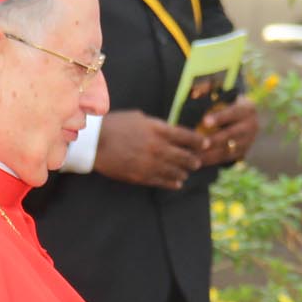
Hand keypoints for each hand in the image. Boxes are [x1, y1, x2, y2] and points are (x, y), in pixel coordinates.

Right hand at [92, 110, 206, 189]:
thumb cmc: (115, 125)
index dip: (199, 141)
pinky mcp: (141, 176)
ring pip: (176, 171)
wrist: (95, 142)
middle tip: (197, 161)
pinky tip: (177, 183)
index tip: (206, 144)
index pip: (186, 136)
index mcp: (157, 130)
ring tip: (186, 172)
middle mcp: (158, 147)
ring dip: (184, 172)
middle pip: (185, 156)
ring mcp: (150, 163)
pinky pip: (163, 181)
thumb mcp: (139, 118)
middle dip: (194, 160)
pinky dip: (172, 182)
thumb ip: (157, 125)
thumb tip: (170, 130)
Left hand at [198, 97, 257, 166]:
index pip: (234, 112)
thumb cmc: (225, 102)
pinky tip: (198, 160)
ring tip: (193, 155)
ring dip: (210, 154)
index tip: (205, 121)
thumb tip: (196, 92)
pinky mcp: (243, 152)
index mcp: (247, 108)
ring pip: (228, 149)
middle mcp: (252, 125)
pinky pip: (226, 159)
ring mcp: (249, 141)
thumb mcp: (222, 95)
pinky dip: (212, 160)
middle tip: (197, 143)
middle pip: (231, 134)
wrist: (241, 116)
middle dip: (213, 139)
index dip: (220, 117)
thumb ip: (209, 92)